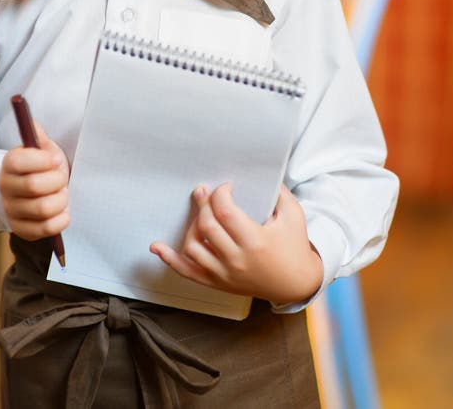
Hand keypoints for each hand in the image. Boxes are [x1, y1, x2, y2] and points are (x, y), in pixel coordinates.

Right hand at [0, 120, 69, 240]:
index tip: (56, 159)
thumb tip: (33, 123)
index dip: (43, 161)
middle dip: (57, 181)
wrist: (39, 191)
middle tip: (62, 178)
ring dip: (61, 200)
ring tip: (62, 194)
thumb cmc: (44, 167)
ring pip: (42, 209)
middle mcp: (5, 187)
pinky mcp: (21, 229)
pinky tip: (64, 212)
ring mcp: (11, 209)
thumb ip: (39, 137)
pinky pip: (45, 229)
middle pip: (34, 186)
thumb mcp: (43, 149)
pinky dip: (61, 220)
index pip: (19, 162)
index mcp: (10, 163)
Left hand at [150, 183, 323, 305]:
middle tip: (206, 192)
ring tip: (201, 214)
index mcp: (255, 241)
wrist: (296, 283)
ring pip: (193, 246)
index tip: (226, 187)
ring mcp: (224, 274)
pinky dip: (170, 259)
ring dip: (192, 225)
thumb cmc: (294, 245)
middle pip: (206, 226)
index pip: (225, 211)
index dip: (220, 193)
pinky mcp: (218, 283)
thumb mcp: (293, 214)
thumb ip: (278, 191)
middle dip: (203, 203)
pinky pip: (187, 272)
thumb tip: (261, 169)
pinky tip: (157, 247)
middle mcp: (236, 260)